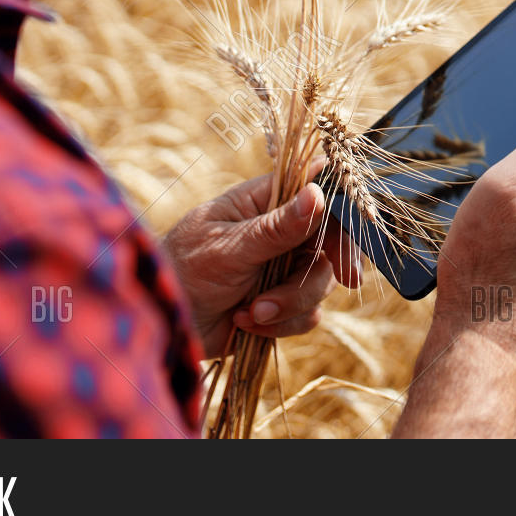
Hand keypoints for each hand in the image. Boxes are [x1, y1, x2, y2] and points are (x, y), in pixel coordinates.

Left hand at [162, 159, 361, 354]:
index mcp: (265, 201)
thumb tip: (318, 192)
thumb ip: (276, 227)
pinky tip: (248, 323)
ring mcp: (283, 267)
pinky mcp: (282, 303)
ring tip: (254, 311)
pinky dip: (282, 324)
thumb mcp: (229, 248)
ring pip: (322, 281)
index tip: (352, 234)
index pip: (318, 190)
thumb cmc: (183, 272)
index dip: (342, 209)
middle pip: (332, 240)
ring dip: (292, 302)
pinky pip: (307, 313)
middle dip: (328, 267)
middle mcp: (280, 230)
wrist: (164, 326)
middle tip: (347, 280)